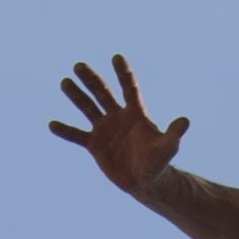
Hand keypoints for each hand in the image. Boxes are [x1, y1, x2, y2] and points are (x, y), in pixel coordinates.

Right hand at [52, 52, 188, 199]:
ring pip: (88, 108)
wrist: (145, 182)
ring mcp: (105, 129)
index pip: (129, 88)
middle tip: (79, 66)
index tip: (117, 57)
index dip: (123, 74)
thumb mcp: (167, 148)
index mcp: (136, 113)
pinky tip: (52, 124)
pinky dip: (66, 130)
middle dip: (91, 79)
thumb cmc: (158, 163)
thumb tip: (185, 121)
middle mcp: (118, 117)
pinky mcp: (95, 145)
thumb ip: (173, 135)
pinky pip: (77, 135)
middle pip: (103, 93)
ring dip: (76, 96)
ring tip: (65, 82)